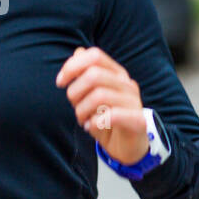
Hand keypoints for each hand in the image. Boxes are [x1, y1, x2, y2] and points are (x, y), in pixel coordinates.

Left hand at [55, 46, 149, 164]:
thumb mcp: (92, 96)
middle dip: (75, 92)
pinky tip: (91, 127)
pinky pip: (112, 115)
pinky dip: (95, 122)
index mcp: (116, 73)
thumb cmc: (107, 119)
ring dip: (83, 110)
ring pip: (99, 95)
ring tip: (83, 120)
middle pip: (94, 74)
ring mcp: (134, 101)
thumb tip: (78, 52)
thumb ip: (86, 74)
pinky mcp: (138, 120)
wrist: (128, 147)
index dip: (72, 66)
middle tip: (75, 107)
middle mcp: (127, 83)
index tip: (60, 83)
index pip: (94, 56)